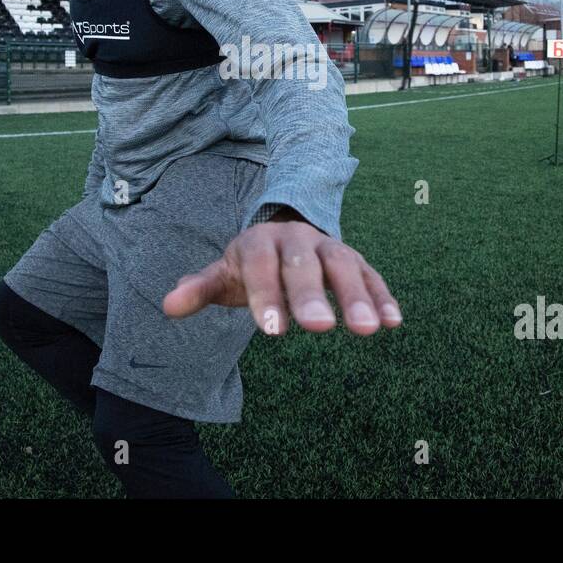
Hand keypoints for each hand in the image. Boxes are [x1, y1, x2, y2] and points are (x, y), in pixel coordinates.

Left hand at [162, 210, 402, 335]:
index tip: (272, 331)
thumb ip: (201, 287)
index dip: (266, 297)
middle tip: (319, 328)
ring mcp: (328, 248)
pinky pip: (371, 275)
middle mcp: (296, 240)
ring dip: (357, 297)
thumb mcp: (223, 272)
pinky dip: (383, 296)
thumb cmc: (250, 264)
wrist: (284, 231)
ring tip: (368, 330)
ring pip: (344, 266)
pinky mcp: (355, 260)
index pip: (261, 267)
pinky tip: (394, 322)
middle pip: (304, 265)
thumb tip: (169, 305)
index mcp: (259, 242)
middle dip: (311, 295)